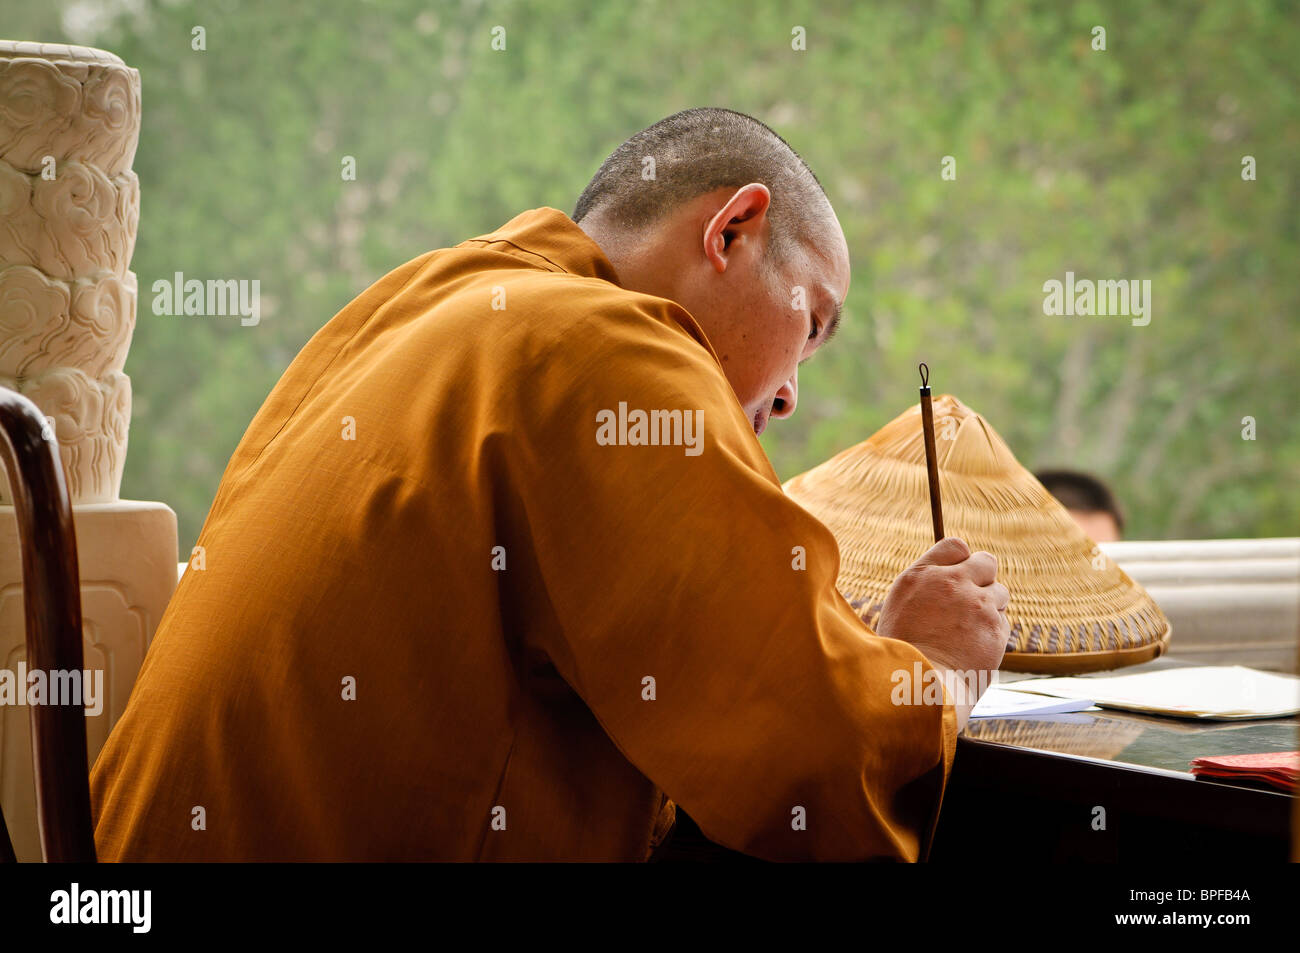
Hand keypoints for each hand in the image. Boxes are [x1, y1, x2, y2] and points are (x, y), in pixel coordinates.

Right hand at [874, 537, 1009, 727]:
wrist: (918, 689)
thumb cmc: (901, 653)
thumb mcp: (899, 608)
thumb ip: (926, 584)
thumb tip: (948, 574)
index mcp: (921, 575)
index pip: (955, 546)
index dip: (959, 560)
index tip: (957, 575)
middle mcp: (952, 583)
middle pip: (986, 561)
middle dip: (983, 577)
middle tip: (971, 598)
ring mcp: (978, 605)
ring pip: (1000, 592)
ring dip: (989, 606)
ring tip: (968, 630)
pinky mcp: (996, 629)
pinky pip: (1003, 621)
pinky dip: (993, 631)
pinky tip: (974, 647)